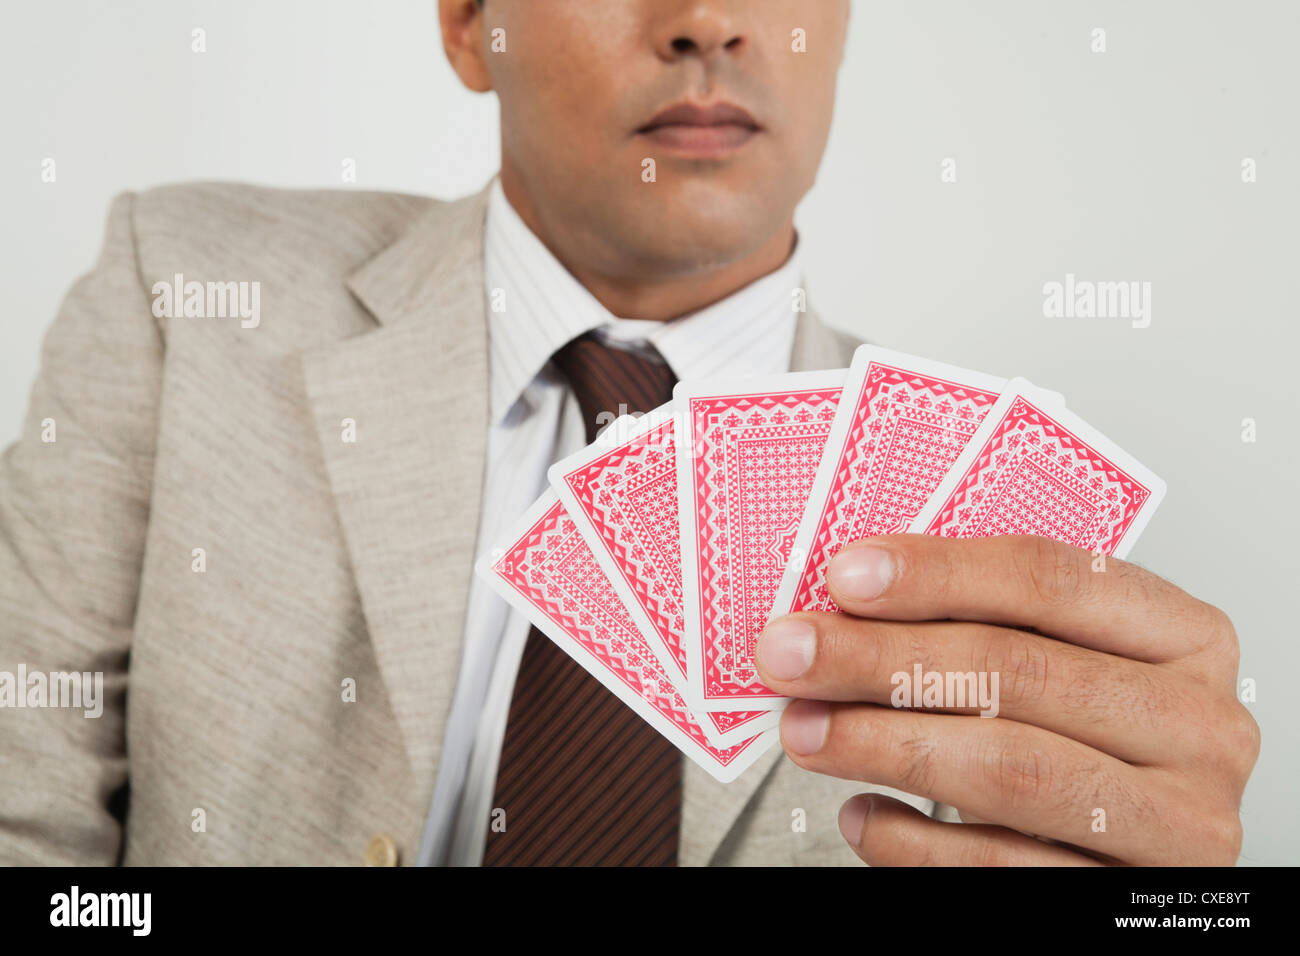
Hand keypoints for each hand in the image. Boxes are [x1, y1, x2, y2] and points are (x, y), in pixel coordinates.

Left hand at [755, 534, 1258, 864]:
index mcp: (1184, 636)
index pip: (1052, 580)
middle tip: (790, 655)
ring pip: (1010, 770)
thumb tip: (844, 603)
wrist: (1121, 856)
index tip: (844, 575)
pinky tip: (861, 812)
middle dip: (882, 659)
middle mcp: (1200, 725)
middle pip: (1019, 671)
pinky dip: (912, 842)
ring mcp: (1179, 821)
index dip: (939, 573)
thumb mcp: (1054, 661)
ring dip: (882, 744)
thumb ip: (975, 625)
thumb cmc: (1082, 738)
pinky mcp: (1127, 901)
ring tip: (805, 729)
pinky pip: (1003, 868)